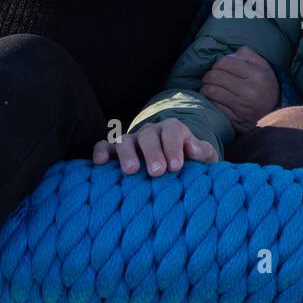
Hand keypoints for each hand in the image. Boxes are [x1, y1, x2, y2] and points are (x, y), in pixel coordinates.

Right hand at [92, 119, 218, 176]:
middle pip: (148, 136)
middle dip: (153, 152)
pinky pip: (104, 146)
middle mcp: (150, 132)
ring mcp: (131, 140)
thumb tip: (194, 149)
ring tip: (131, 171)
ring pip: (125, 140)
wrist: (174, 164)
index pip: (173, 132)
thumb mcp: (204, 157)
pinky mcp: (115, 150)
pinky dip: (100, 151)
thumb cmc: (190, 162)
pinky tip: (99, 162)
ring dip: (126, 154)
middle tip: (157, 172)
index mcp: (173, 130)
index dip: (174, 147)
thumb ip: (203, 151)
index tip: (176, 167)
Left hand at [199, 47, 278, 134]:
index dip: (218, 63)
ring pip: (211, 91)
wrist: (274, 116)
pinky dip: (210, 102)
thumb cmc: (265, 87)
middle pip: (215, 76)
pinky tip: (214, 100)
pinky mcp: (234, 120)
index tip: (219, 68)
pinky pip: (214, 106)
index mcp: (256, 75)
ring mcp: (241, 107)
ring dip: (206, 88)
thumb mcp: (264, 67)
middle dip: (209, 75)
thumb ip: (248, 55)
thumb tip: (231, 53)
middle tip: (210, 78)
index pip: (225, 62)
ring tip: (210, 88)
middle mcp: (249, 91)